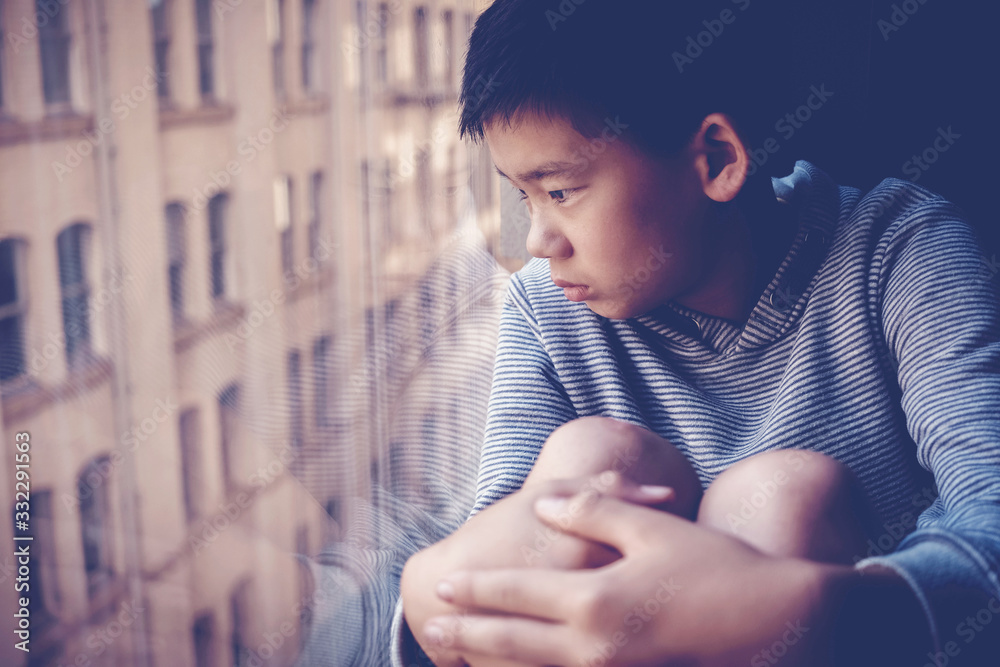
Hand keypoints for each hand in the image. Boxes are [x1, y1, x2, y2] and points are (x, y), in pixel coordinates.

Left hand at [423, 485, 839, 666]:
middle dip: (468, 635)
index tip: (444, 587)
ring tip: (460, 658)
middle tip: (432, 629)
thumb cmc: (719, 568)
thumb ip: (593, 512)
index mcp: (595, 599)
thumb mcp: (653, 529)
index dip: (477, 590)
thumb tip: (543, 504)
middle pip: (512, 642)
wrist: (783, 625)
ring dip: (493, 665)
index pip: (517, 593)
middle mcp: (594, 646)